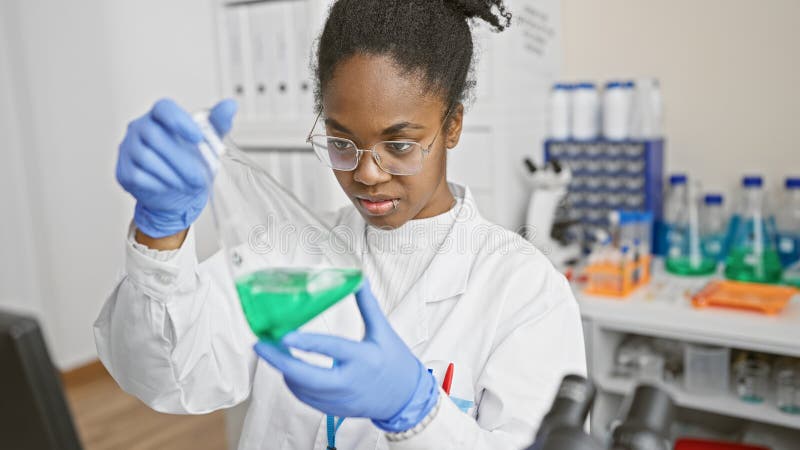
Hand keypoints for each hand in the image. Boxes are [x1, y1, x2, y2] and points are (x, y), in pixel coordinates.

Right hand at [116, 98, 236, 237]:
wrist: (176, 193)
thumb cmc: (189, 162)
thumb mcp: (207, 143)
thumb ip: (217, 123)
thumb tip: (231, 105)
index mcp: (159, 116)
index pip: (164, 108)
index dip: (179, 121)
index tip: (198, 138)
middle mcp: (139, 128)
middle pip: (154, 136)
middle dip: (181, 159)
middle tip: (200, 176)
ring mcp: (128, 149)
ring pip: (146, 158)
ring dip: (173, 174)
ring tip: (190, 184)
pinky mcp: (123, 171)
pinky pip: (138, 176)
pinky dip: (159, 184)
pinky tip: (172, 187)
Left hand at [254, 281, 438, 431]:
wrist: (406, 398)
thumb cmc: (396, 362)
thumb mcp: (383, 331)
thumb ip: (368, 306)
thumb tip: (358, 279)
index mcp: (364, 358)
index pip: (332, 349)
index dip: (307, 342)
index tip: (285, 335)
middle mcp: (351, 381)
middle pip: (307, 376)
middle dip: (280, 361)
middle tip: (260, 345)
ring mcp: (341, 399)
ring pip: (303, 389)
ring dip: (284, 370)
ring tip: (271, 352)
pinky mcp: (335, 409)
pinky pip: (307, 399)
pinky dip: (294, 383)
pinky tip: (287, 368)